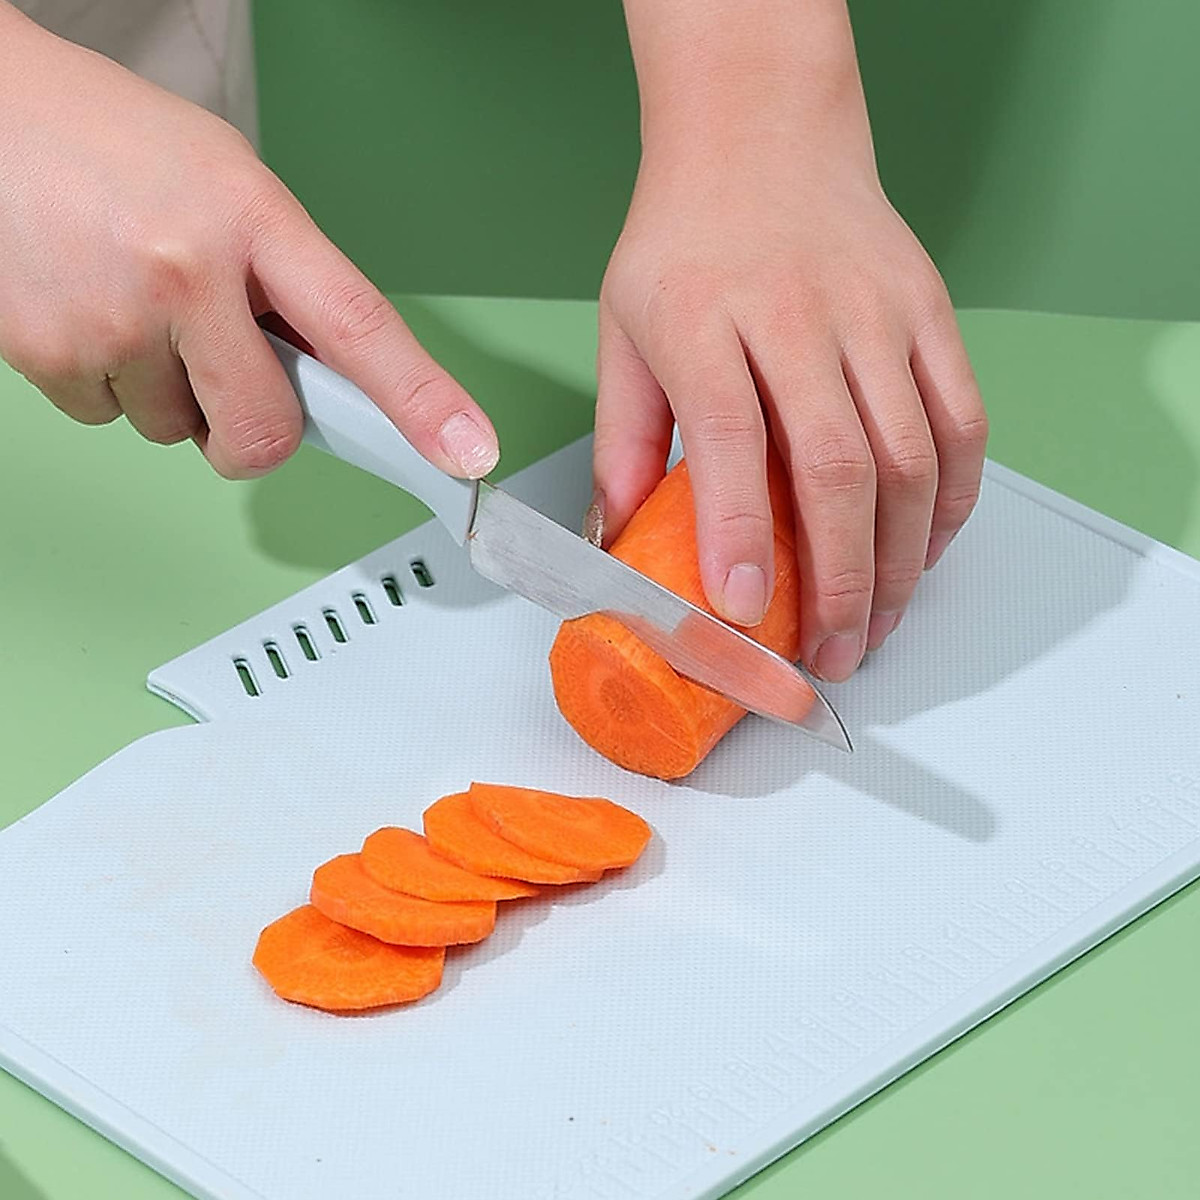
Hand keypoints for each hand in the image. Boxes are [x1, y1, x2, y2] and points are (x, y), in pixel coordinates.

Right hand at [0, 7, 497, 479]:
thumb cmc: (109, 140)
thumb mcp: (226, 183)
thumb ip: (284, 279)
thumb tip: (326, 378)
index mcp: (251, 217)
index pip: (359, 328)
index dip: (423, 402)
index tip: (468, 452)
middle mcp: (185, 271)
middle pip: (264, 432)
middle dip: (252, 430)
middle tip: (227, 377)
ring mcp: (112, 318)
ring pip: (175, 429)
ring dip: (167, 390)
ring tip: (129, 299)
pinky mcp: (46, 353)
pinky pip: (107, 418)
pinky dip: (104, 381)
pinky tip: (85, 307)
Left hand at [596, 0, 987, 681]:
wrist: (762, 134)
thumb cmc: (685, 240)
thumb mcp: (624, 329)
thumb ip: (621, 440)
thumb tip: (615, 542)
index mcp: (703, 318)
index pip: (728, 438)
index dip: (740, 534)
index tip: (745, 611)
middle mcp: (797, 315)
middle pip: (838, 465)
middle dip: (842, 579)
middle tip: (832, 652)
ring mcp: (875, 312)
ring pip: (911, 457)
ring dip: (902, 560)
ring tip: (879, 625)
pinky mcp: (928, 312)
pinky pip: (961, 421)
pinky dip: (952, 500)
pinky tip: (925, 551)